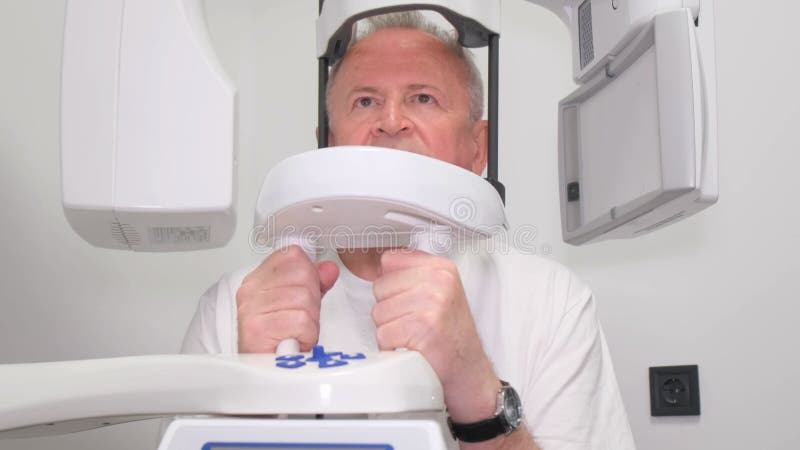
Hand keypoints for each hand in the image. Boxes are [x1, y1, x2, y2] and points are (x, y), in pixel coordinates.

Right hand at [236, 245, 338, 352]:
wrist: (263, 374)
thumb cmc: (278, 341)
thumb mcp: (298, 306)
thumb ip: (315, 283)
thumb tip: (329, 268)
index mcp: (258, 279)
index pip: (293, 255)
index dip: (309, 275)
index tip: (303, 295)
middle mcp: (251, 290)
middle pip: (303, 275)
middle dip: (312, 300)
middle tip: (300, 320)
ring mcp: (252, 308)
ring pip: (305, 298)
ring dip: (310, 321)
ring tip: (296, 332)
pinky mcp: (259, 328)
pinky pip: (302, 320)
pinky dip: (306, 335)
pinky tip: (295, 342)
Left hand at [372, 249, 499, 420]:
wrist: (468, 371)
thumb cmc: (450, 334)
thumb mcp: (439, 291)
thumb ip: (411, 274)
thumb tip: (372, 265)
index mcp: (441, 267)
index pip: (389, 260)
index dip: (391, 285)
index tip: (408, 300)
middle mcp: (439, 281)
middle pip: (380, 287)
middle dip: (390, 309)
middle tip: (414, 322)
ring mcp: (431, 304)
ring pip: (378, 312)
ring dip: (390, 329)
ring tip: (414, 335)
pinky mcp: (422, 329)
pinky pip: (383, 335)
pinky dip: (392, 347)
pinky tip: (412, 348)